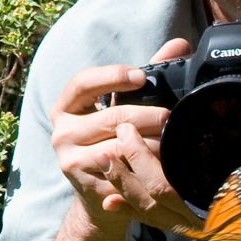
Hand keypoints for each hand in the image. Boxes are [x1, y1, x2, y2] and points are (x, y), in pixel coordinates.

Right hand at [49, 39, 191, 229]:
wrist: (99, 195)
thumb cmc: (111, 141)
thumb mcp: (120, 107)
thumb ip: (144, 78)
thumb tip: (178, 45)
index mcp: (66, 107)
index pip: (83, 83)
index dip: (111, 76)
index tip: (141, 76)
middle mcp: (62, 132)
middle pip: (109, 118)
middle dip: (145, 116)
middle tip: (169, 116)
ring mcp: (71, 161)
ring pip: (117, 148)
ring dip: (149, 145)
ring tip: (171, 141)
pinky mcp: (85, 187)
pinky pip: (122, 175)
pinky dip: (144, 170)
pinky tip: (162, 167)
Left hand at [102, 123, 240, 240]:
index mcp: (221, 213)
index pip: (173, 189)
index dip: (148, 165)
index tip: (137, 134)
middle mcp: (200, 223)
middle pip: (152, 196)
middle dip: (130, 164)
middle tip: (120, 130)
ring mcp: (193, 229)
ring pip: (148, 210)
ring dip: (124, 184)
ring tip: (107, 156)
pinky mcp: (190, 231)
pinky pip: (155, 221)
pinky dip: (132, 209)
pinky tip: (112, 197)